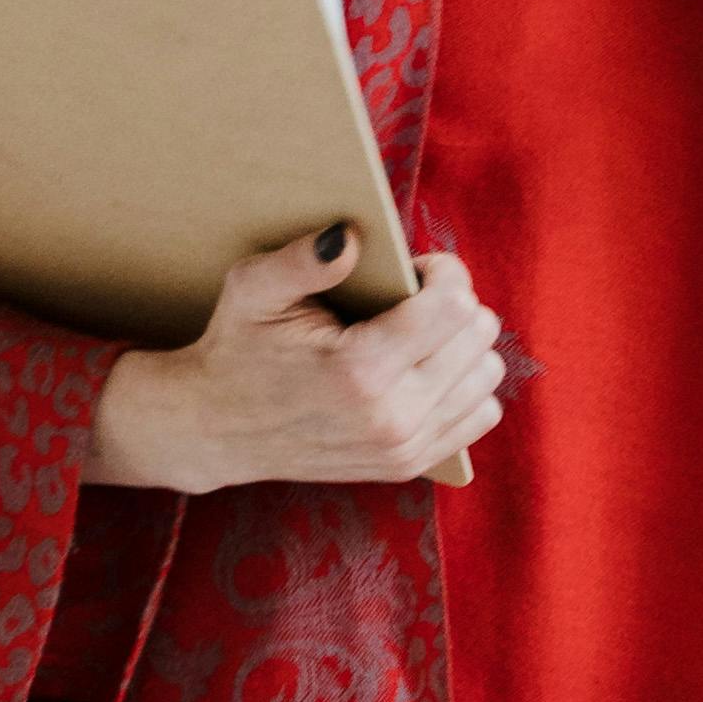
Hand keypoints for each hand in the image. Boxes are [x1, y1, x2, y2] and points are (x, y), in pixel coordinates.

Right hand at [84, 228, 506, 493]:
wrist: (216, 430)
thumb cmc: (236, 348)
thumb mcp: (252, 290)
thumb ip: (302, 260)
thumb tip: (350, 237)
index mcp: (360, 369)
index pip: (454, 306)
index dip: (443, 272)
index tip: (414, 269)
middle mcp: (391, 415)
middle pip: (478, 335)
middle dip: (454, 303)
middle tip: (411, 298)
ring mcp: (403, 446)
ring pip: (486, 374)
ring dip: (462, 342)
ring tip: (417, 333)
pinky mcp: (407, 464)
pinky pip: (480, 413)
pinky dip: (463, 384)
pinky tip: (425, 368)